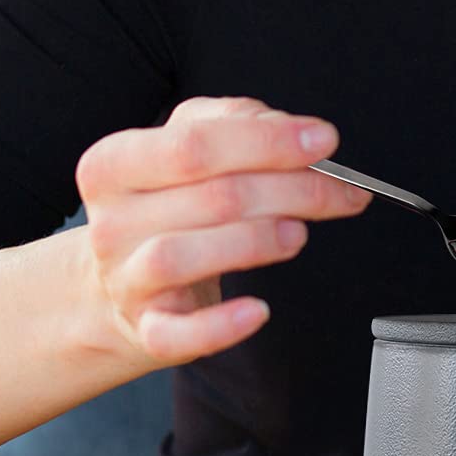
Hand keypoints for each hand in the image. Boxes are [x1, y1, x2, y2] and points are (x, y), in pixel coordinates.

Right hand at [74, 96, 372, 366]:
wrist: (120, 280)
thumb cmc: (166, 205)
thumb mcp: (187, 144)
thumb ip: (235, 122)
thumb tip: (290, 130)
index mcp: (115, 163)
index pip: (194, 143)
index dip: (268, 140)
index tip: (323, 140)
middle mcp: (113, 221)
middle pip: (212, 197)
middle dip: (292, 189)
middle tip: (342, 190)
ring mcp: (125, 279)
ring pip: (187, 255)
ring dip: (258, 241)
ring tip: (298, 233)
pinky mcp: (146, 328)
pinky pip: (177, 334)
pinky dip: (220, 327)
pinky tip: (258, 310)